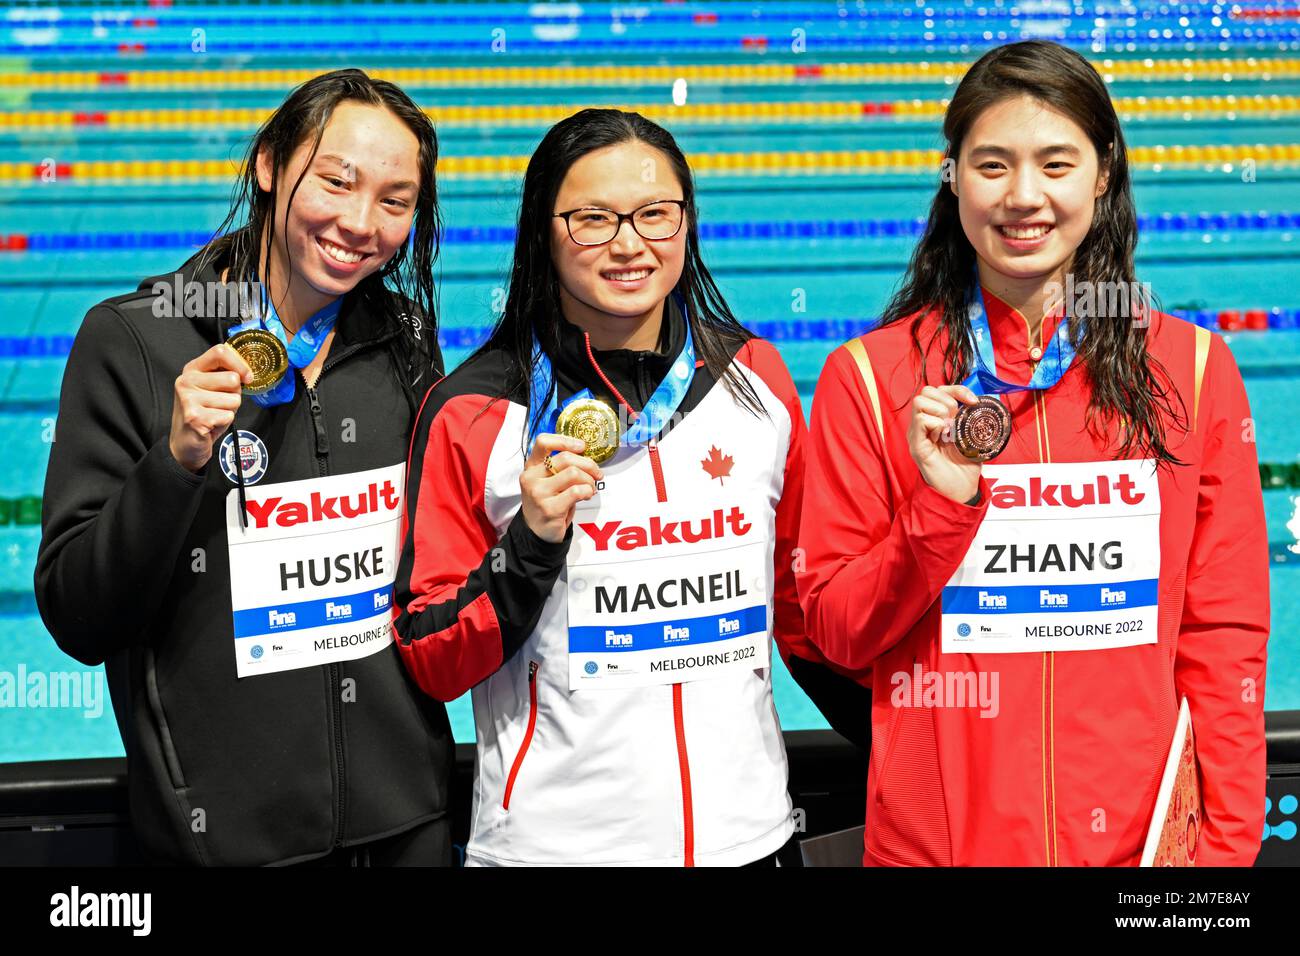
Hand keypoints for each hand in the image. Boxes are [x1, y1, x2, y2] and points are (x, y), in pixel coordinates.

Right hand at [169, 343, 252, 472]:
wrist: (186, 442)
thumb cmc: (204, 413)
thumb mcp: (212, 388)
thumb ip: (225, 375)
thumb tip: (247, 373)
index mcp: (193, 369)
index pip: (219, 352)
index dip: (240, 364)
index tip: (247, 377)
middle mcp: (187, 381)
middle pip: (232, 379)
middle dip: (235, 395)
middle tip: (220, 404)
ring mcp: (188, 399)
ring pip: (234, 399)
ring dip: (230, 410)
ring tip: (214, 414)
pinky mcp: (194, 417)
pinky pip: (228, 416)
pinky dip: (225, 422)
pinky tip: (211, 424)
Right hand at [520, 434, 602, 543]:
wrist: (538, 531)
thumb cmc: (548, 502)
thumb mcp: (548, 480)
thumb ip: (561, 467)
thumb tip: (587, 458)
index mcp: (531, 466)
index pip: (543, 442)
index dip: (565, 440)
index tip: (581, 446)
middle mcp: (531, 477)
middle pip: (565, 458)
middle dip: (588, 464)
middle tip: (597, 473)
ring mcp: (538, 493)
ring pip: (573, 473)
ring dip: (589, 480)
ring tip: (590, 487)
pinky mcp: (550, 508)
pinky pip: (576, 491)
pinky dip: (587, 491)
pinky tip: (586, 495)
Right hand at [907, 384, 982, 504]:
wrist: (961, 490)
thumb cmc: (964, 466)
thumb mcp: (972, 437)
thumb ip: (973, 419)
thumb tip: (986, 402)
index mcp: (935, 419)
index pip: (939, 390)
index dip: (957, 389)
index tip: (973, 401)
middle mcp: (923, 424)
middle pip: (925, 392)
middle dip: (946, 398)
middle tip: (957, 417)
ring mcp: (917, 434)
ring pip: (919, 402)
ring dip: (940, 409)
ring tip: (950, 426)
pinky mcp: (916, 445)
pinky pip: (920, 421)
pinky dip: (936, 423)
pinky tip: (944, 435)